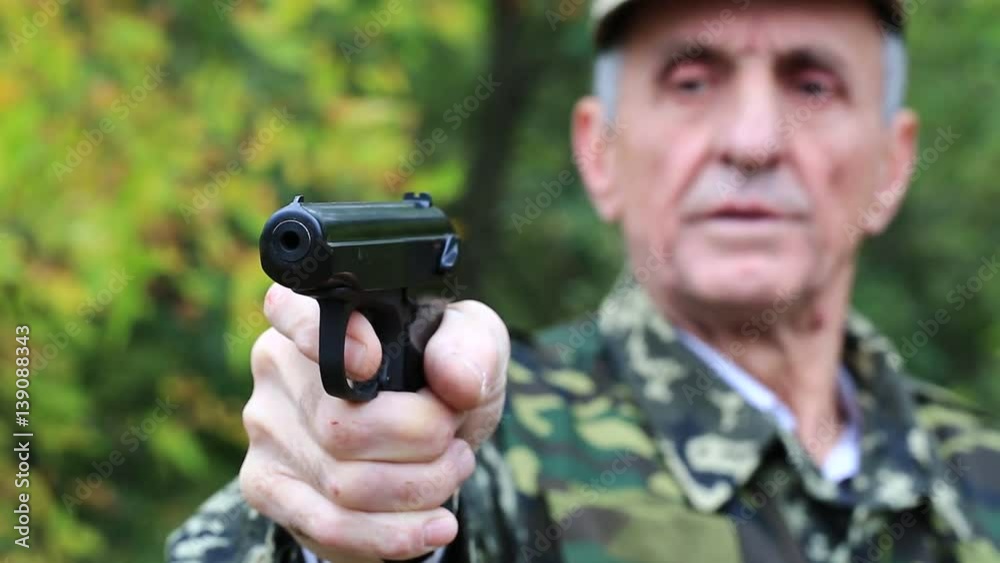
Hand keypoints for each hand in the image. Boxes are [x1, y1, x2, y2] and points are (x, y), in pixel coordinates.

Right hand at [239, 284, 508, 561]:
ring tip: (451, 472)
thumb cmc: (444, 378)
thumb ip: (472, 347)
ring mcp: (266, 427)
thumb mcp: (474, 347)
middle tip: (454, 439)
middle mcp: (278, 365)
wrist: (429, 437)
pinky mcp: (266, 484)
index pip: (292, 310)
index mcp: (319, 312)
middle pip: (343, 425)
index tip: (371, 362)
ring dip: (418, 489)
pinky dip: (392, 534)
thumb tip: (452, 378)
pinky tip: (433, 525)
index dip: (325, 340)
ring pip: (342, 484)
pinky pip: (328, 526)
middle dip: (422, 442)